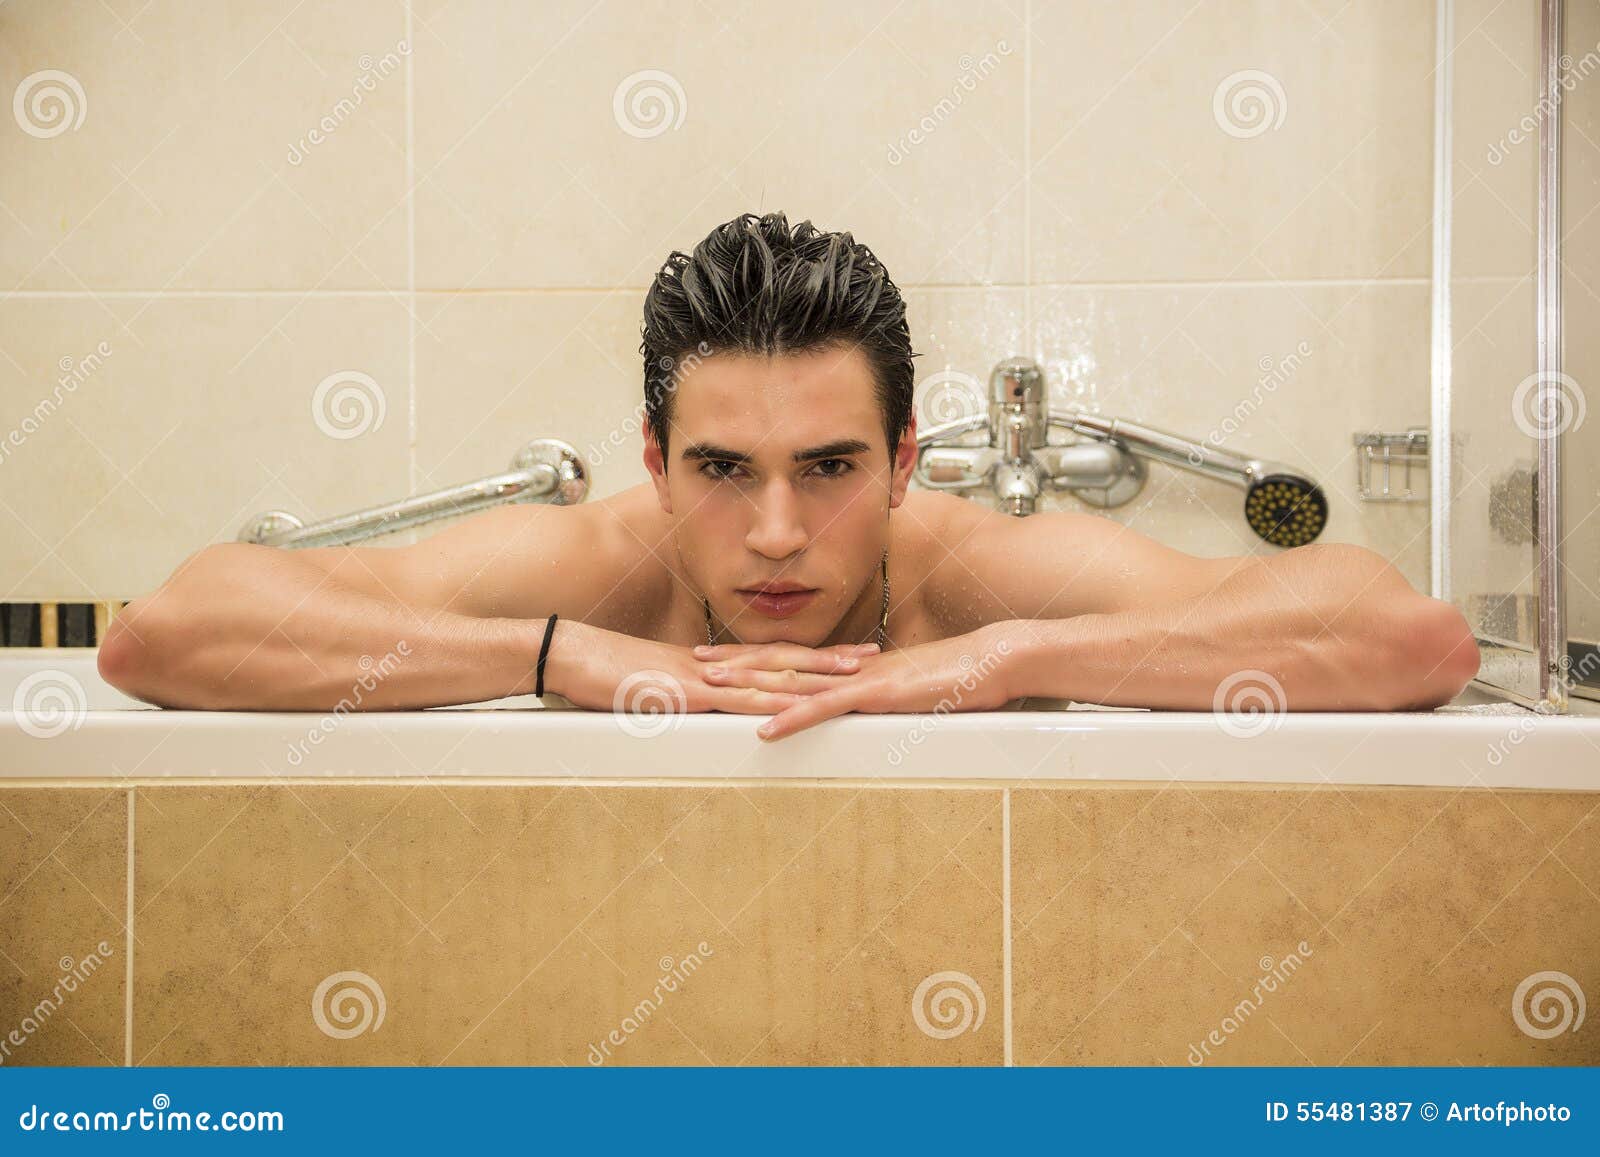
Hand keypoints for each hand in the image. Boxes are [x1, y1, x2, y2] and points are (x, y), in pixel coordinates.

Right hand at [542, 619, 862, 718]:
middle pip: (782, 659)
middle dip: (828, 660)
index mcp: (708, 663)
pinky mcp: (686, 693)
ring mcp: (703, 677)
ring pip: (770, 676)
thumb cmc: (599, 674)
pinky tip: (796, 706)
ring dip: (813, 678)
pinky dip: (769, 702)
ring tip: (852, 680)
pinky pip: (736, 699)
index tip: (841, 654)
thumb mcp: (648, 690)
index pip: (768, 655)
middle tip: (870, 658)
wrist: (567, 654)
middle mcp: (714, 665)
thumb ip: (677, 698)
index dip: (808, 655)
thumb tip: (694, 710)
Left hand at [717, 624, 1022, 739]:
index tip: (725, 656)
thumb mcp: (915, 687)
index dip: (759, 658)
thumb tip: (872, 702)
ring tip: (711, 686)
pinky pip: (828, 709)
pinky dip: (793, 718)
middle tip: (695, 662)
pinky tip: (766, 730)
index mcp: (857, 665)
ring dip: (750, 684)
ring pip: (794, 681)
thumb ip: (888, 694)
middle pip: (784, 663)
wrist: (996, 658)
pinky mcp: (878, 696)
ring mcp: (862, 679)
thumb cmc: (964, 674)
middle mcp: (851, 667)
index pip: (799, 659)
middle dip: (737, 663)